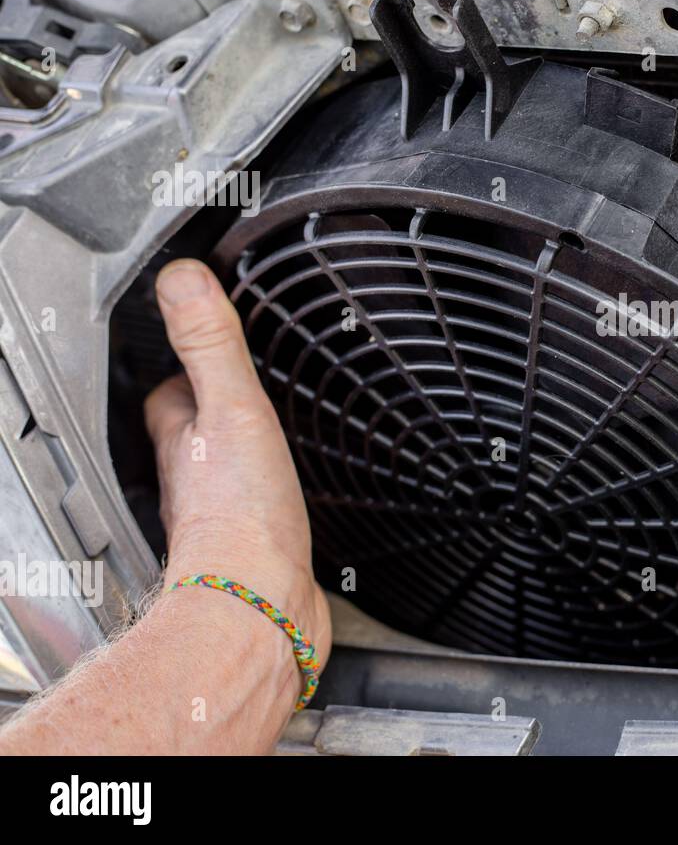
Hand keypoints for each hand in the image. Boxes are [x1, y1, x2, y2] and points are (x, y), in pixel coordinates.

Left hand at [144, 259, 330, 674]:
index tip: (207, 335)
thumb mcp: (232, 409)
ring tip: (275, 428)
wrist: (264, 605)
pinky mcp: (264, 546)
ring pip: (229, 468)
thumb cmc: (242, 518)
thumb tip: (183, 277)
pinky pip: (267, 505)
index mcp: (184, 438)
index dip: (185, 362)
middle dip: (217, 404)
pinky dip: (279, 491)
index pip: (171, 388)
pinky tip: (301, 490)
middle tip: (244, 381)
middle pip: (196, 429)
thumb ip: (210, 343)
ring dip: (247, 449)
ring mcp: (228, 514)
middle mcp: (195, 478)